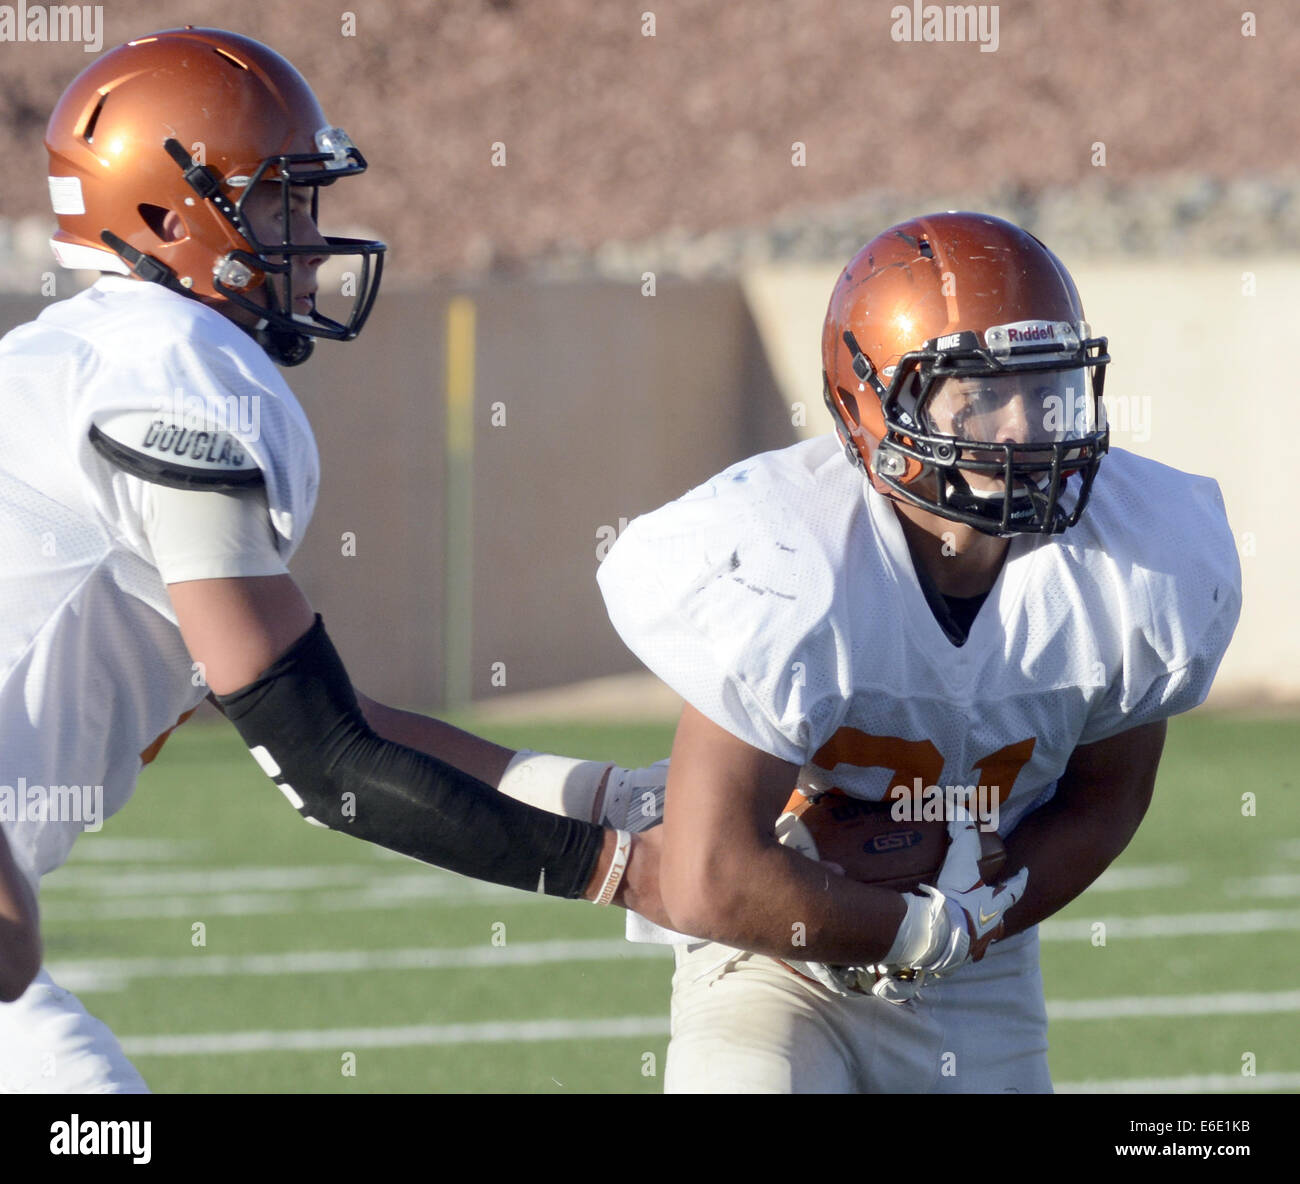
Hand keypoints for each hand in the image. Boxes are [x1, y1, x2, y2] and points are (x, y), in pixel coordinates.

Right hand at [923, 815, 1027, 974]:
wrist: (937, 934)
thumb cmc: (955, 897)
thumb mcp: (960, 859)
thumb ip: (961, 831)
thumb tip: (956, 806)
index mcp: (995, 905)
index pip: (1015, 889)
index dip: (1020, 879)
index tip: (1025, 873)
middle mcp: (989, 929)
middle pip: (999, 921)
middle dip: (995, 915)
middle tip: (986, 909)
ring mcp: (972, 947)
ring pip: (978, 940)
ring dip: (973, 934)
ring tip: (960, 929)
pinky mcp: (952, 960)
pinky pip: (954, 953)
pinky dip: (949, 947)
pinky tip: (939, 944)